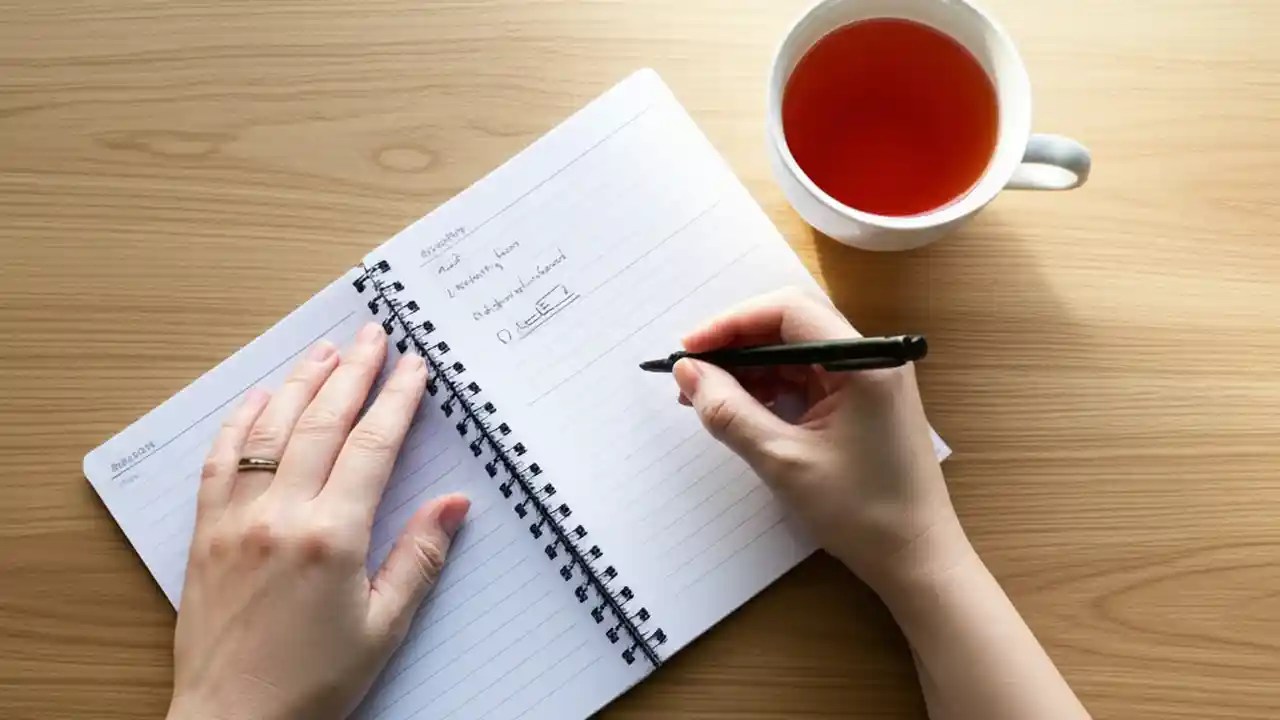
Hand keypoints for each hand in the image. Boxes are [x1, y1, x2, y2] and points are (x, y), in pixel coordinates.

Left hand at [168, 322, 469, 719]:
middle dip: (354, 373)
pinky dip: (240, 421)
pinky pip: (220, 460)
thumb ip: (420, 557)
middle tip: (374, 335)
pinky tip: (258, 399)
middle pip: (321, 422)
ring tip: (326, 352)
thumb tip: (456, 502)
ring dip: (300, 383)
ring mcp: (236, 520)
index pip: (371, 446)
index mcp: (331, 538)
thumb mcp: (383, 627)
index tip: (414, 367)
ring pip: (270, 430)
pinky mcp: (205, 533)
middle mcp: (280, 516)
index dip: (397, 400)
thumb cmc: (312, 684)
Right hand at [672, 289, 967, 594]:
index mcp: (863, 361)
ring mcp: (869, 379)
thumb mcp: (783, 461)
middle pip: (791, 325)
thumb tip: (687, 372)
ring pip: (796, 352)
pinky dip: (771, 387)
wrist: (917, 558)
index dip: (731, 323)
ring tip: (704, 394)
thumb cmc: (862, 513)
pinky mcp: (862, 402)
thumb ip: (730, 412)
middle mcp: (870, 358)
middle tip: (691, 371)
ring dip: (749, 368)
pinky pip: (808, 378)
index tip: (689, 349)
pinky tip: (738, 407)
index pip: (788, 312)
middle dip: (736, 344)